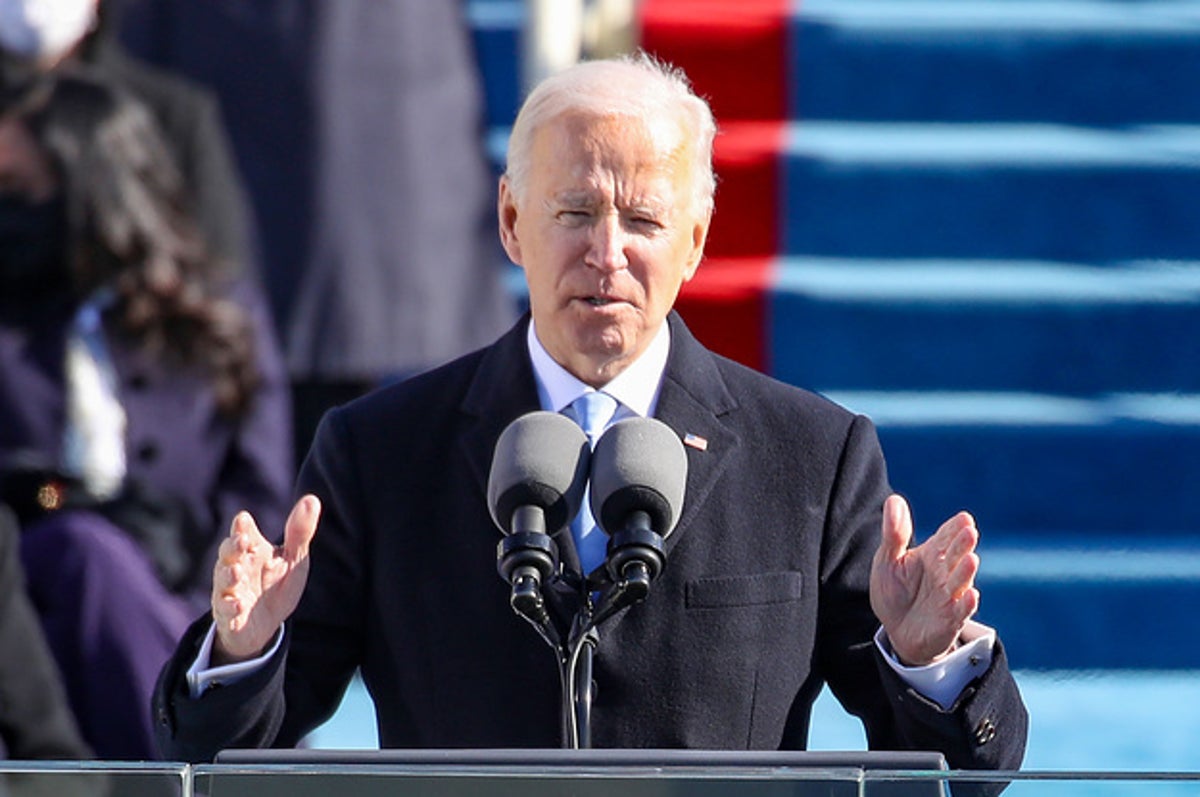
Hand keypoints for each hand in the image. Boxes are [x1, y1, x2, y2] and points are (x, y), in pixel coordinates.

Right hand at [210, 494, 320, 663]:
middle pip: (228, 553)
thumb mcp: (293, 559)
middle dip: (232, 546)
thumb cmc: (276, 585)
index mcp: (252, 551)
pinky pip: (225, 611)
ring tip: (237, 571)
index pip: (243, 533)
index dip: (242, 527)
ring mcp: (229, 591)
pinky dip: (229, 607)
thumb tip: (311, 499)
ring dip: (228, 575)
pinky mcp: (229, 616)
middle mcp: (237, 567)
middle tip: (241, 541)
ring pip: (223, 580)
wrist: (265, 625)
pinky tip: (238, 605)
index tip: (244, 519)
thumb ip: (299, 532)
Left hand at [869, 494, 979, 665]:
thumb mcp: (887, 560)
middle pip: (956, 555)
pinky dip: (967, 603)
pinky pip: (960, 611)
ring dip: (966, 571)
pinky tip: (971, 594)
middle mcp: (945, 572)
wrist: (897, 630)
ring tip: (971, 559)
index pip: (946, 537)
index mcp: (932, 554)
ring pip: (961, 581)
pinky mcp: (950, 619)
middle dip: (963, 544)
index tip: (964, 518)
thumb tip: (894, 499)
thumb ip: (894, 533)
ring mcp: (950, 595)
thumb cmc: (895, 590)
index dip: (954, 528)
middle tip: (969, 531)